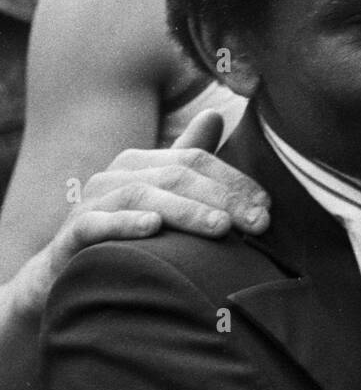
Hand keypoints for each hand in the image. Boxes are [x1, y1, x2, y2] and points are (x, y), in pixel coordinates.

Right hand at [13, 110, 267, 319]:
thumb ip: (187, 159)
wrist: (63, 275)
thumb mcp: (159, 195)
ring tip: (221, 228)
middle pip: (177, 176)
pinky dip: (126, 224)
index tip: (267, 207)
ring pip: (143, 196)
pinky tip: (153, 228)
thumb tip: (216, 114)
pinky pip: (98, 224)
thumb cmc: (123, 234)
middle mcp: (116, 175)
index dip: (235, 182)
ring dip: (187, 211)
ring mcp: (92, 202)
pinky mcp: (72, 234)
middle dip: (223, 199)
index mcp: (142, 162)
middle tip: (259, 223)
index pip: (197, 160)